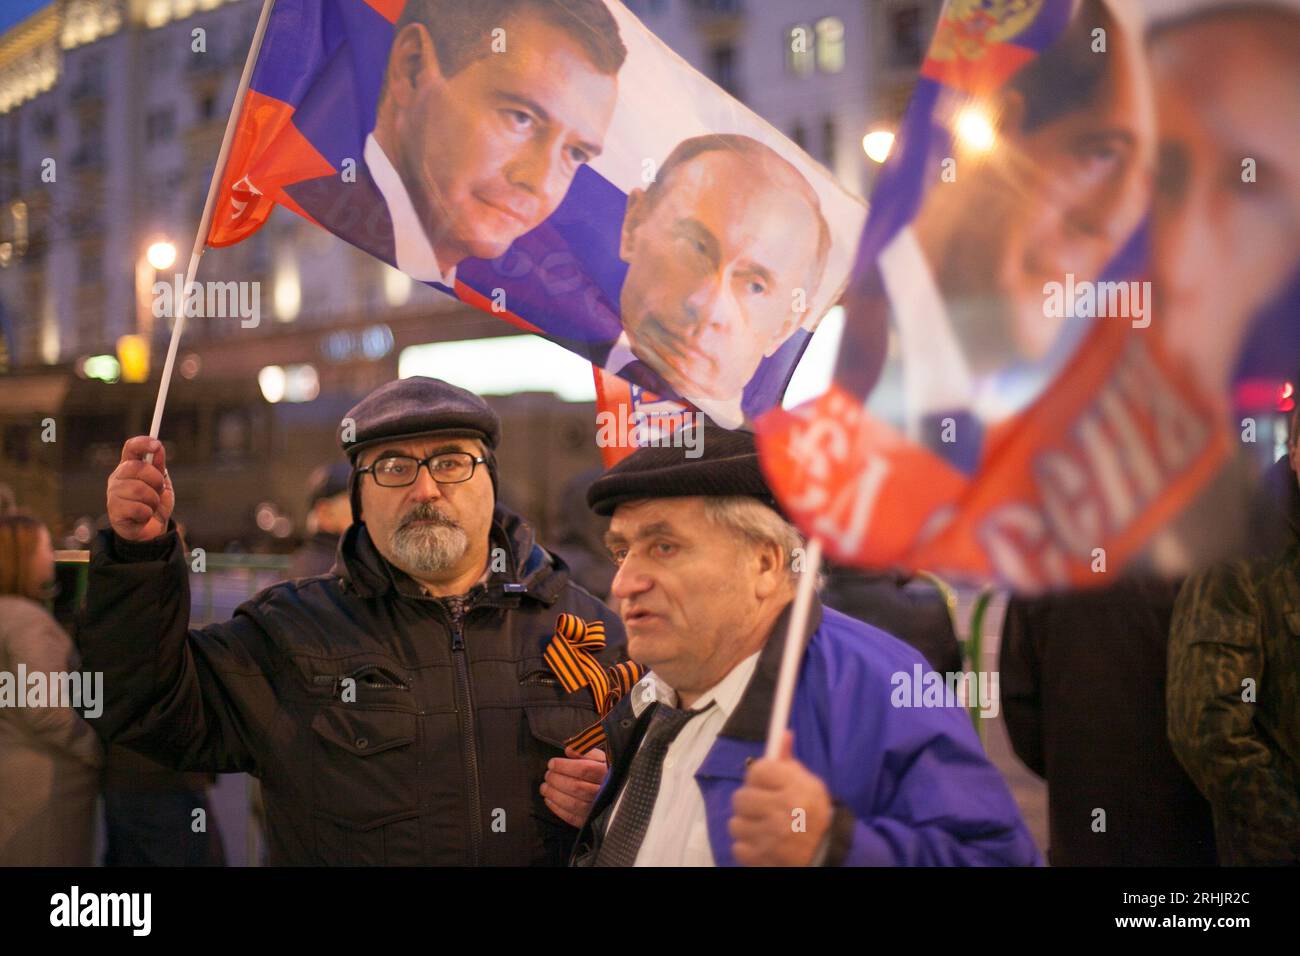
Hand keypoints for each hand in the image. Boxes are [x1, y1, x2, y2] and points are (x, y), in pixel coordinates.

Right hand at [107, 436, 174, 541]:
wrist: (152, 529)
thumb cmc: (154, 503)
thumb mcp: (161, 482)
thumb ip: (159, 465)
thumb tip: (158, 446)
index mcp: (129, 466)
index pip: (130, 448)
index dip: (142, 443)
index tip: (156, 445)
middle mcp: (118, 477)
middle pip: (137, 467)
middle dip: (155, 479)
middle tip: (158, 489)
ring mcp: (113, 494)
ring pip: (139, 489)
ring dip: (153, 500)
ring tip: (151, 505)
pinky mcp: (114, 511)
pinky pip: (138, 508)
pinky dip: (147, 513)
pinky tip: (143, 516)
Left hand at [540, 746, 606, 826]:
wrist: (619, 795)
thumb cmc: (607, 772)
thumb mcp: (601, 756)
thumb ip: (586, 750)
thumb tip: (569, 750)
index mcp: (606, 773)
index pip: (584, 769)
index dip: (564, 766)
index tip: (552, 763)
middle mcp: (604, 792)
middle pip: (576, 787)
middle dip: (557, 780)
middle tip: (547, 775)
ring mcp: (597, 808)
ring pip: (573, 803)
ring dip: (554, 795)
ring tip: (545, 787)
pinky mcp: (591, 821)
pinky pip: (572, 817)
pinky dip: (557, 809)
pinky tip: (549, 800)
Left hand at [729, 731, 831, 865]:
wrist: (826, 853)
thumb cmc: (814, 813)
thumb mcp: (809, 784)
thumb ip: (789, 762)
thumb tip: (782, 733)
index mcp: (796, 790)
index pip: (758, 770)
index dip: (758, 776)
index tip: (763, 782)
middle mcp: (782, 813)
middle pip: (741, 797)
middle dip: (750, 801)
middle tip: (762, 806)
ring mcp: (770, 839)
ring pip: (735, 823)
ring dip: (747, 825)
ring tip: (763, 827)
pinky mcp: (761, 859)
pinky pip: (737, 846)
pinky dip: (748, 846)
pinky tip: (762, 843)